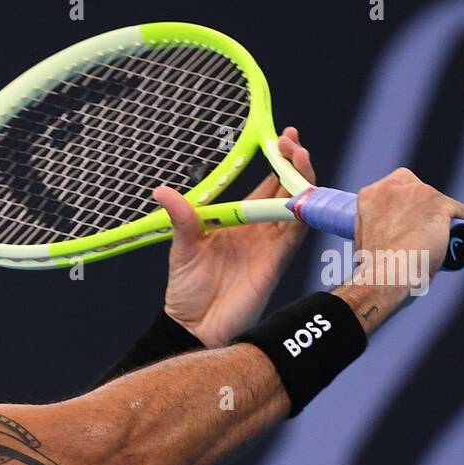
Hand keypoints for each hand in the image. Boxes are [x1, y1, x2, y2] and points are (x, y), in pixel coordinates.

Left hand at [154, 126, 315, 347]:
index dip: (275, 162)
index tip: (280, 137)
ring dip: (300, 182)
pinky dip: (302, 213)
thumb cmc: (187, 291)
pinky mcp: (275, 263)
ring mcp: (270, 246)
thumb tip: (161, 190)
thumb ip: (181, 219)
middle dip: (293, 164)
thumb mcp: (181, 248)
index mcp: (237, 222)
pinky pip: (295, 234)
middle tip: (291, 141)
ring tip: (300, 157)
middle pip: (285, 191)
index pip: (264, 185)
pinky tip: (303, 194)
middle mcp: (258, 231)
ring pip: (295, 207)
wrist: (192, 327)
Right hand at [353, 167, 463, 288]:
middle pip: (422, 192)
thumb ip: (378, 230)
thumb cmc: (373, 269)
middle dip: (428, 210)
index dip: (408, 206)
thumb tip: (393, 241)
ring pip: (445, 203)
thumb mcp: (366, 240)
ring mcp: (419, 193)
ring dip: (450, 220)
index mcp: (371, 195)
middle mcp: (394, 187)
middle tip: (429, 235)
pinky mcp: (441, 204)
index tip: (412, 223)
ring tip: (452, 244)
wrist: (383, 276)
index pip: (399, 189)